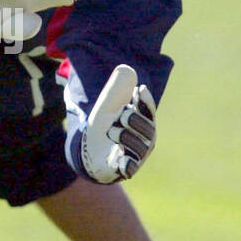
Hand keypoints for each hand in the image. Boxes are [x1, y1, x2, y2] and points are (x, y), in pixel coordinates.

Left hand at [80, 65, 156, 182]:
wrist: (91, 153)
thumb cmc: (104, 126)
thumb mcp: (108, 105)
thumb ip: (117, 88)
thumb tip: (127, 69)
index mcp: (144, 121)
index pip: (149, 110)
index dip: (146, 101)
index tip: (139, 90)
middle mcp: (146, 139)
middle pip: (146, 127)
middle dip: (132, 118)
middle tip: (121, 115)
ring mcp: (137, 156)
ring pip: (137, 145)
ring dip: (123, 136)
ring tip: (111, 132)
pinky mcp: (125, 170)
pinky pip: (130, 167)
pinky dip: (125, 164)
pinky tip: (119, 159)